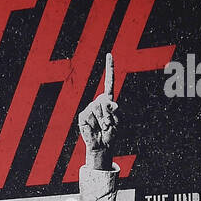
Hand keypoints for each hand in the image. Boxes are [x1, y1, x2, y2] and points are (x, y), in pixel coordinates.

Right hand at [77, 52, 116, 168]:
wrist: (102, 146)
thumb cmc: (111, 134)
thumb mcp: (118, 121)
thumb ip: (115, 110)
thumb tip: (108, 102)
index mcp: (108, 100)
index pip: (109, 82)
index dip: (109, 68)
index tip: (109, 54)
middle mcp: (98, 102)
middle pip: (104, 99)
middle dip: (109, 112)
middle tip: (109, 124)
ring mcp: (90, 108)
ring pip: (97, 107)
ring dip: (103, 119)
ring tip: (103, 127)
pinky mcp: (83, 116)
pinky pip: (89, 114)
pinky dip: (94, 122)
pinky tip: (95, 128)